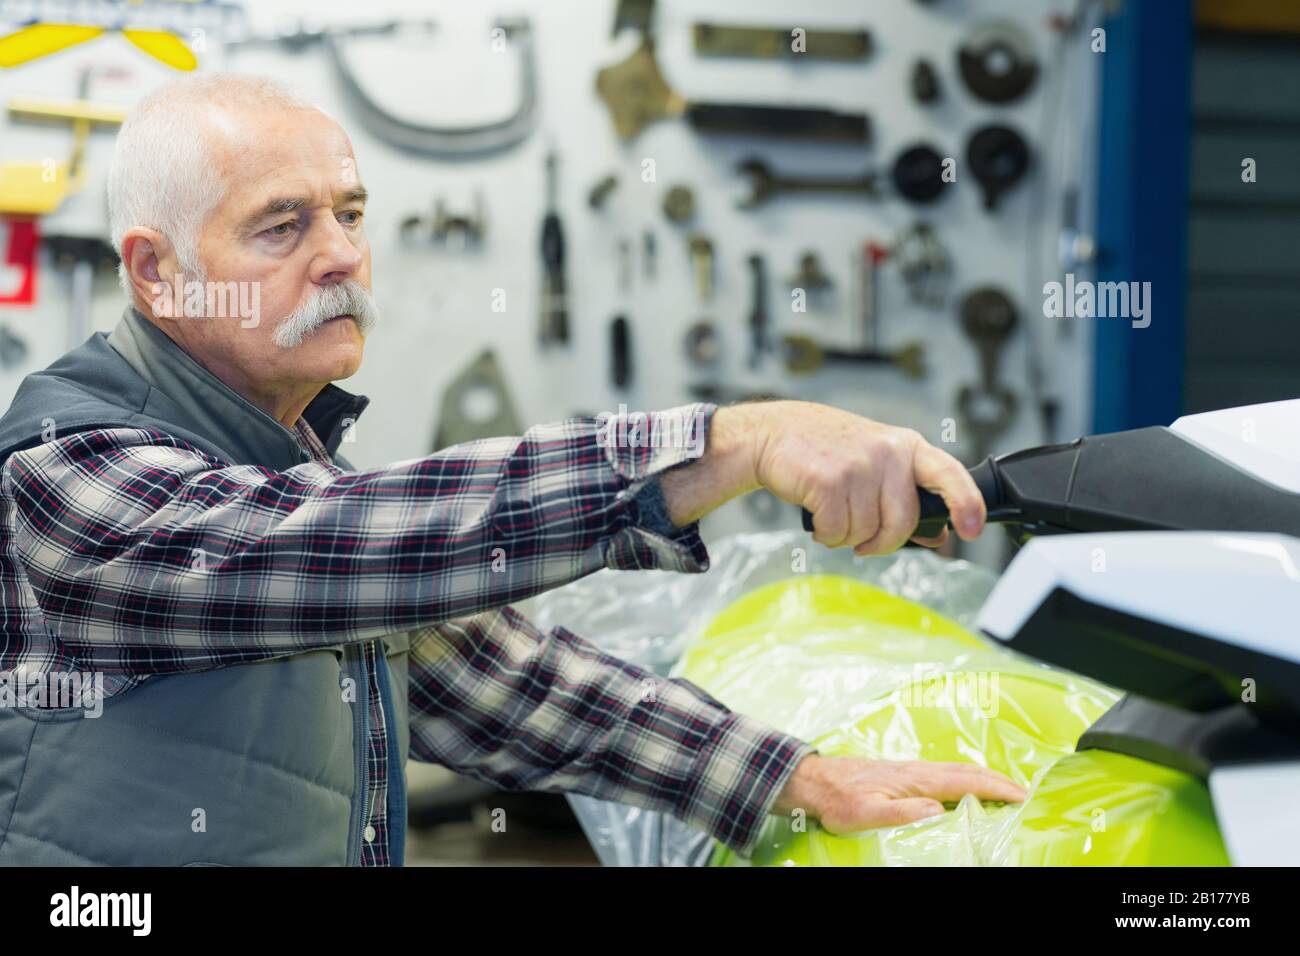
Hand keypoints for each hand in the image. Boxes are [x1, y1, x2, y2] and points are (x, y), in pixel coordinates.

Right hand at [746, 400, 985, 553]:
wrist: (773, 434)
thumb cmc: (825, 449)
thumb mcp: (874, 461)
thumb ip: (906, 494)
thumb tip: (938, 535)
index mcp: (905, 446)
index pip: (949, 474)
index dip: (966, 505)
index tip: (972, 530)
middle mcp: (887, 453)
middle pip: (902, 523)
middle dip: (882, 542)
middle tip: (864, 541)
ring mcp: (858, 466)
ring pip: (867, 532)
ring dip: (847, 536)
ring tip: (832, 513)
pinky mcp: (829, 482)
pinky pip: (838, 532)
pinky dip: (826, 535)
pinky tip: (817, 515)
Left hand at [772, 754, 1028, 831]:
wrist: (815, 780)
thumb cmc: (839, 801)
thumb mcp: (867, 813)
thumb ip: (902, 812)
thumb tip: (937, 809)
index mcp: (916, 779)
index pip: (964, 781)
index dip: (995, 788)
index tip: (1021, 796)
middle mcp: (918, 769)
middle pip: (966, 771)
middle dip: (997, 780)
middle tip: (1024, 793)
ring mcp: (911, 769)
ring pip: (956, 770)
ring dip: (983, 777)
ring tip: (1004, 790)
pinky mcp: (904, 773)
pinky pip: (944, 773)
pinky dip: (965, 778)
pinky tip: (965, 788)